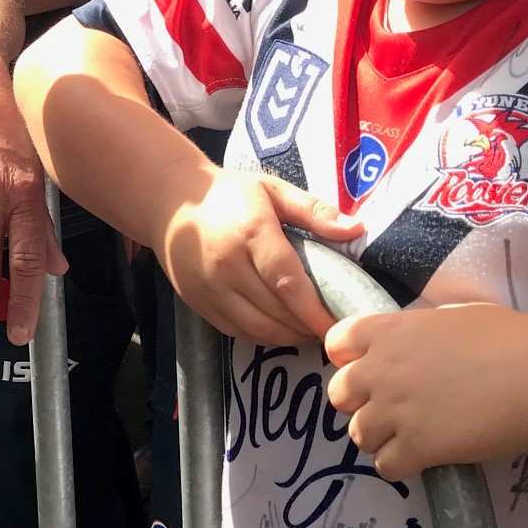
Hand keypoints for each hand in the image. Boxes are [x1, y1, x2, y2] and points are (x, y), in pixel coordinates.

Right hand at [162, 170, 360, 344]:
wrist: (170, 203)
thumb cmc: (229, 194)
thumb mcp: (273, 191)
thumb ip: (315, 211)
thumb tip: (356, 230)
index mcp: (252, 234)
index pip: (289, 284)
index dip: (315, 311)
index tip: (340, 326)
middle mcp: (228, 266)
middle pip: (276, 312)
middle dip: (308, 327)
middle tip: (333, 330)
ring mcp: (210, 288)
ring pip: (257, 329)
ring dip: (289, 337)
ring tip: (309, 331)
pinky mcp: (198, 303)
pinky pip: (238, 331)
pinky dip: (264, 336)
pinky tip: (281, 329)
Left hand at [324, 303, 527, 477]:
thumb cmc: (508, 337)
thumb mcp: (451, 317)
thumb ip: (418, 332)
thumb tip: (415, 344)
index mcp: (389, 331)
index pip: (337, 343)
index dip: (350, 358)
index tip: (371, 369)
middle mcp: (381, 370)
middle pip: (338, 394)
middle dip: (360, 403)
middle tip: (390, 409)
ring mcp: (395, 410)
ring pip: (358, 435)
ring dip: (380, 438)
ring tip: (408, 438)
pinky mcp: (417, 448)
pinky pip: (385, 466)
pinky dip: (399, 466)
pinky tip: (421, 459)